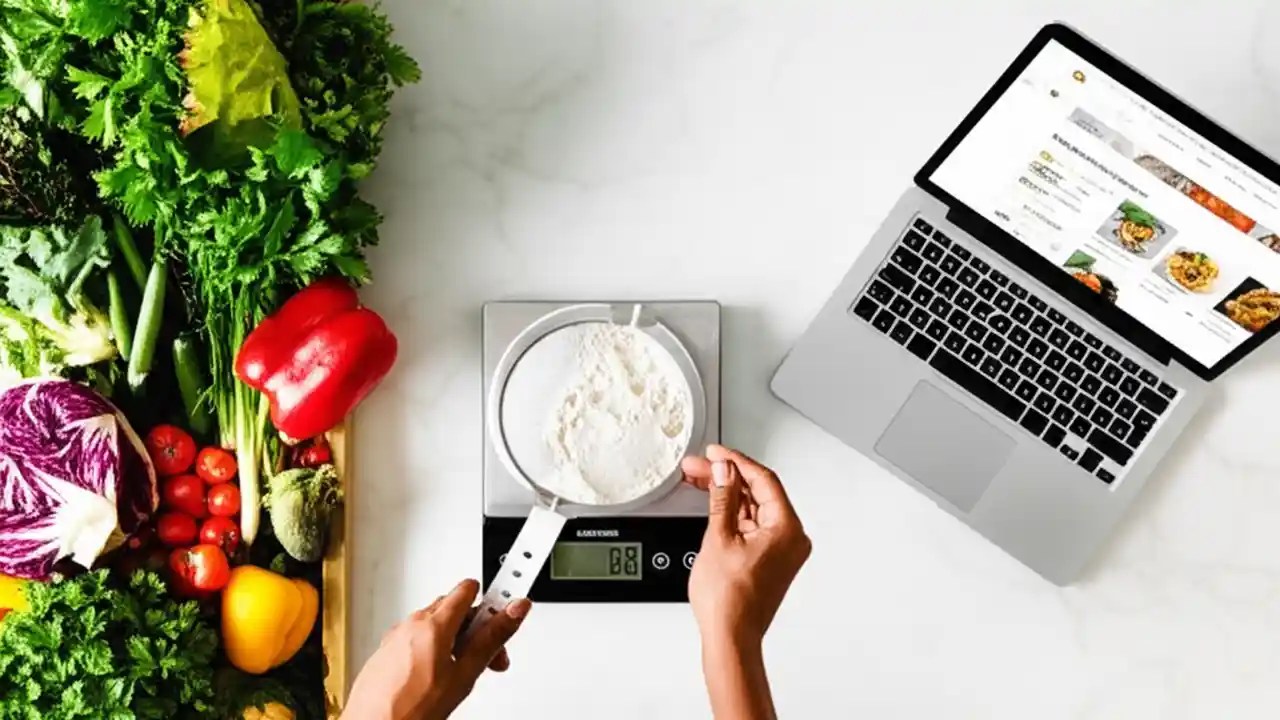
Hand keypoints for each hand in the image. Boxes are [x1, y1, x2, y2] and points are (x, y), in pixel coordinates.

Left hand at [342, 579, 531, 719]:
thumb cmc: (411, 710)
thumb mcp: (464, 675)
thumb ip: (491, 638)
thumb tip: (515, 610)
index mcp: (434, 624)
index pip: (469, 589)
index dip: (493, 597)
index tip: (510, 602)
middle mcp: (411, 623)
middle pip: (454, 609)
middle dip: (476, 628)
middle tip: (490, 655)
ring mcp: (396, 637)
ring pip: (435, 625)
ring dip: (455, 640)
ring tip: (461, 673)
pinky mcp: (386, 651)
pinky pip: (416, 639)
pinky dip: (432, 649)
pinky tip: (435, 677)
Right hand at [681, 445, 810, 646]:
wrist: (730, 637)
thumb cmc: (730, 601)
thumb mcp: (719, 537)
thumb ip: (722, 498)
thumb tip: (723, 470)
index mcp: (788, 529)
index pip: (763, 480)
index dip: (736, 461)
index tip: (715, 453)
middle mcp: (791, 538)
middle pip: (759, 493)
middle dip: (727, 476)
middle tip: (700, 465)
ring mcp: (781, 550)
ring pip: (754, 508)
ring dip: (728, 494)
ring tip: (700, 479)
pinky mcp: (769, 559)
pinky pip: (753, 525)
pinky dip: (733, 513)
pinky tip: (714, 503)